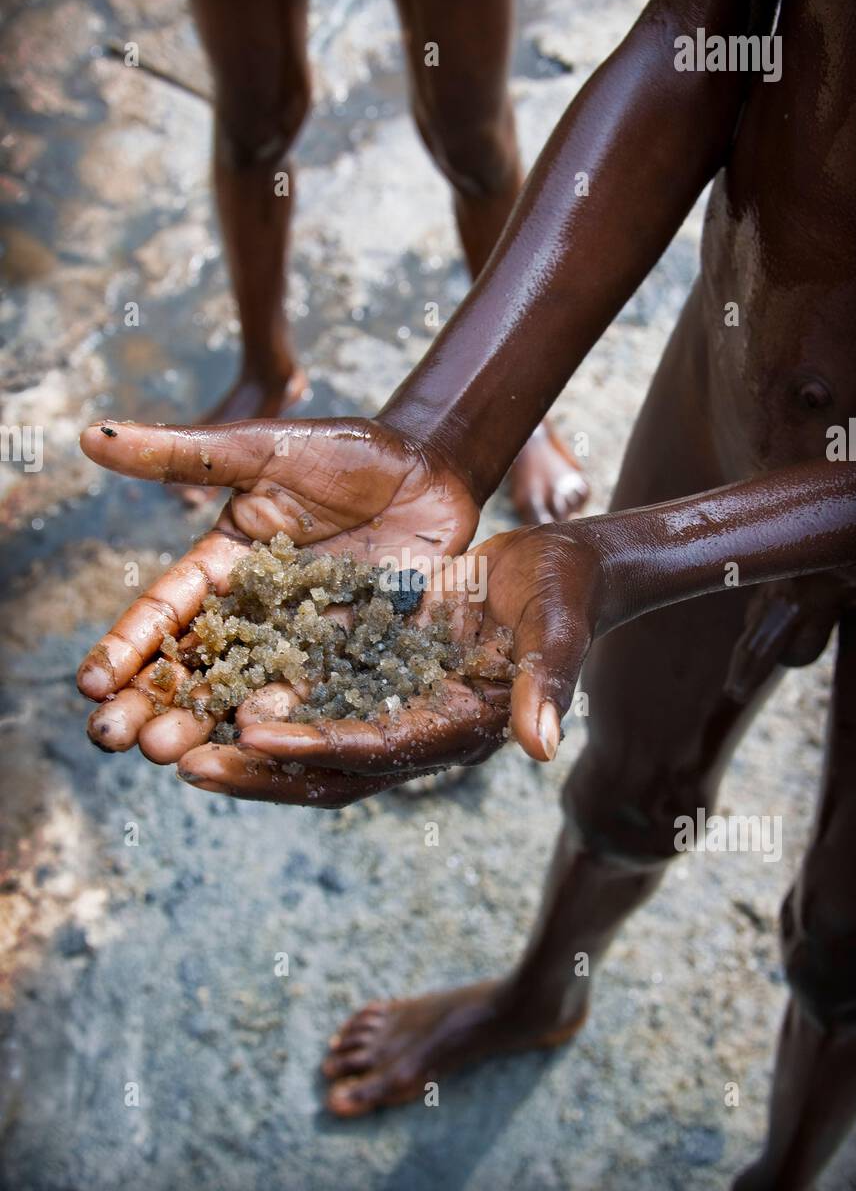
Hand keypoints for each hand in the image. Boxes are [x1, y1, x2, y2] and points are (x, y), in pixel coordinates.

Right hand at [77, 417, 478, 768]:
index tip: (88, 682)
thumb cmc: (344, 453)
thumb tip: (88, 434)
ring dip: (202, 724)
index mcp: (220, 567)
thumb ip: (182, 454)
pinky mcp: (347, 658)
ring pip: (242, 690)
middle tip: (113, 738)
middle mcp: (252, 613)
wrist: (431, 473)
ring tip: (166, 756)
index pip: (163, 613)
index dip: (124, 646)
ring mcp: (299, 642)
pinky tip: (251, 748)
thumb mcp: (260, 450)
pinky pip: (313, 696)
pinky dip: (283, 723)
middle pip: (191, 664)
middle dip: (149, 701)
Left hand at [208, 522, 603, 804]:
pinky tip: (210, 678)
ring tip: (178, 737)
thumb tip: (539, 746)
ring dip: (247, 741)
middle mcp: (418, 727)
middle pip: (328, 765)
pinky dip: (264, 691)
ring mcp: (394, 701)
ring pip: (308, 735)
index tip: (252, 735)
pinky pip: (312, 688)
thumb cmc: (567, 589)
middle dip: (260, 770)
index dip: (314, 744)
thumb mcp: (557, 626)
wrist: (562, 566)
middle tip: (187, 764)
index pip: (375, 747)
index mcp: (458, 726)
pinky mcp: (377, 666)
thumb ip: (546, 681)